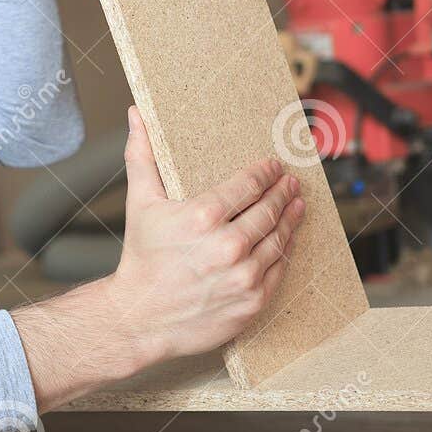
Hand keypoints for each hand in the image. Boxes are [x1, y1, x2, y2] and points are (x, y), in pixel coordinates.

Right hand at [106, 105, 304, 362]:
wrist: (140, 316)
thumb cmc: (141, 258)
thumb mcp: (140, 203)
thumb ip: (142, 156)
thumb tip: (136, 115)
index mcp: (202, 217)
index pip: (248, 185)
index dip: (265, 173)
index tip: (272, 167)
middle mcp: (227, 247)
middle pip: (269, 210)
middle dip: (283, 193)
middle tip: (290, 183)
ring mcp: (243, 277)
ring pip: (279, 239)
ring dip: (290, 219)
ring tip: (295, 205)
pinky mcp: (252, 302)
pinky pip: (278, 270)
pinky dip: (285, 252)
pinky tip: (287, 239)